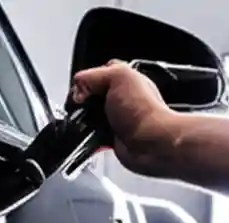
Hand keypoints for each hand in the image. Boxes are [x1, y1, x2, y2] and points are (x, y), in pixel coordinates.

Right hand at [70, 61, 178, 175]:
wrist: (150, 144)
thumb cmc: (143, 111)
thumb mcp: (117, 76)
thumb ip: (93, 75)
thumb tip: (78, 88)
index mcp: (126, 79)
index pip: (98, 73)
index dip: (87, 80)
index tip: (83, 89)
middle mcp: (122, 98)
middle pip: (90, 96)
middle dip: (83, 102)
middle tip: (86, 106)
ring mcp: (116, 119)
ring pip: (88, 116)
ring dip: (85, 120)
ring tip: (91, 123)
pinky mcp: (111, 138)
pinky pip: (91, 135)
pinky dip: (87, 137)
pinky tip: (93, 135)